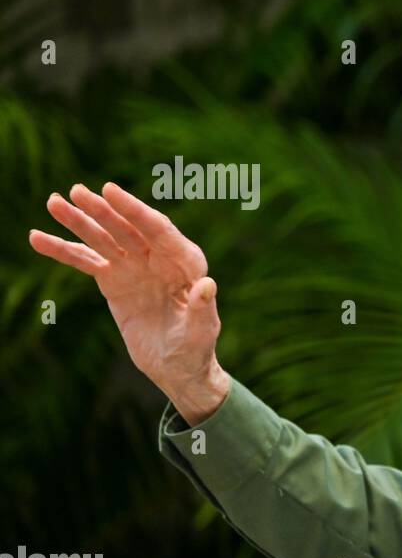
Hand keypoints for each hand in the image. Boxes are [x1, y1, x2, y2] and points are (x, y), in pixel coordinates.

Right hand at [29, 183, 230, 424]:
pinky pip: (86, 261)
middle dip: (103, 211)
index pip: (159, 230)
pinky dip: (63, 251)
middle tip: (76, 192)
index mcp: (186, 264)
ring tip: (53, 202)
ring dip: (79, 222)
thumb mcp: (201, 332)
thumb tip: (208, 284)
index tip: (110, 191)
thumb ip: (202, 308)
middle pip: (128, 230)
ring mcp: (134, 267)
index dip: (135, 210)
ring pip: (104, 240)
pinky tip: (38, 238)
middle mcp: (159, 259)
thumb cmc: (196, 349)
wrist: (177, 366)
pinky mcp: (114, 280)